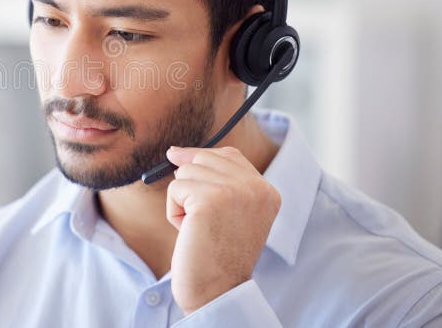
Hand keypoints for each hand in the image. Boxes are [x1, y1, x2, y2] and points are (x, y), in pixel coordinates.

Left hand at [165, 146, 280, 314]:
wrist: (216, 291)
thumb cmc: (215, 253)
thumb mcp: (226, 211)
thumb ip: (214, 179)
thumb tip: (174, 151)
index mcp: (267, 191)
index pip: (229, 154)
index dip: (200, 158)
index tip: (181, 165)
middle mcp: (256, 188)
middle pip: (204, 158)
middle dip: (190, 185)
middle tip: (201, 220)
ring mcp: (235, 192)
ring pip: (185, 172)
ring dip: (181, 201)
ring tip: (197, 228)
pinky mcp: (210, 199)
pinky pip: (174, 188)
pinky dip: (173, 211)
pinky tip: (189, 232)